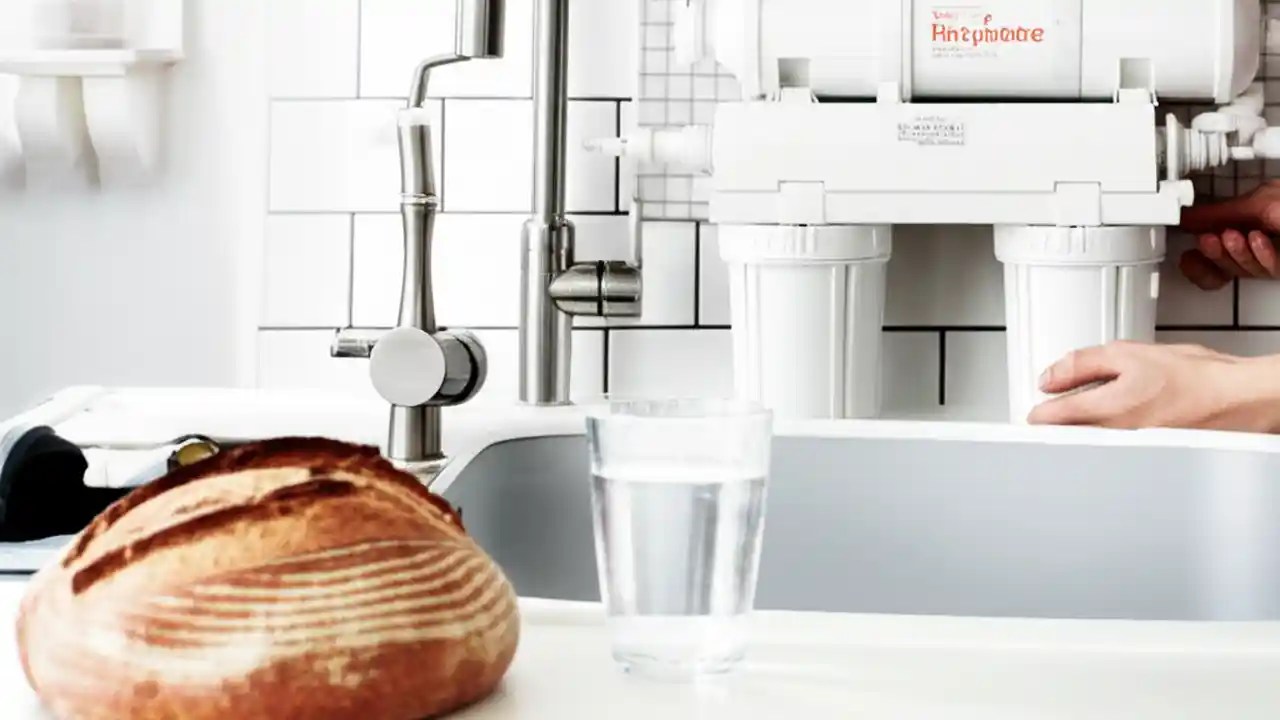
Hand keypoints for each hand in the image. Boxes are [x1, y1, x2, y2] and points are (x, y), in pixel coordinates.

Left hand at [1027, 341, 1279, 432]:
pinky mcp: (1145, 458)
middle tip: (1057, 410)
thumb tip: (1050, 377)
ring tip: (1085, 417)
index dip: (1038, 410)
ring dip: (1078, 435)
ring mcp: (1130, 451)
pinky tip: (1114, 426)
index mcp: (1108, 410)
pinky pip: (1111, 452)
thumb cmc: (1195, 376)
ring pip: (1086, 447)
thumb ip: (1082, 363)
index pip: (1051, 419)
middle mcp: (1115, 437)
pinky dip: (1104, 441)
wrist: (1236, 398)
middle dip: (1055, 426)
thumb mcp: (1129, 353)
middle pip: (1064, 439)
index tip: (1038, 405)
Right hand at [1179, 182, 1279, 289]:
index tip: (1188, 256)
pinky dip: (1261, 255)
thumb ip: (1218, 213)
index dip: (1198, 260)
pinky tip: (1257, 240)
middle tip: (1207, 240)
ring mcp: (1271, 259)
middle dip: (1213, 254)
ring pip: (1243, 269)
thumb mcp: (1256, 201)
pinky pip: (1268, 270)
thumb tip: (1185, 218)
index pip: (1215, 250)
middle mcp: (1258, 246)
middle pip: (1224, 264)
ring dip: (1235, 254)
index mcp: (1249, 226)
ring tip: (1232, 237)